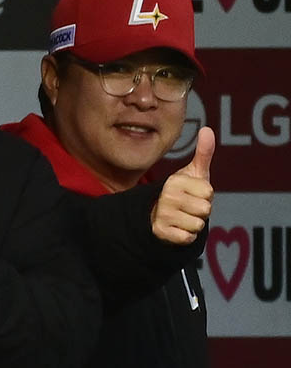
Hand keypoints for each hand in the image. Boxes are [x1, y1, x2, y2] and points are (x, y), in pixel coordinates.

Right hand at [151, 126, 214, 244]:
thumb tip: (207, 129)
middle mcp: (167, 196)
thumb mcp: (194, 173)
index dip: (205, 195)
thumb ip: (203, 152)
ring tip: (182, 217)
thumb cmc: (183, 192)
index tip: (194, 194)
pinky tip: (177, 228)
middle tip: (188, 207)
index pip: (209, 192)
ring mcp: (163, 214)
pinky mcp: (161, 231)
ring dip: (193, 224)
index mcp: (175, 180)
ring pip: (198, 225)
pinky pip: (188, 238)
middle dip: (200, 211)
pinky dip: (186, 236)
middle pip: (205, 210)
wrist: (159, 214)